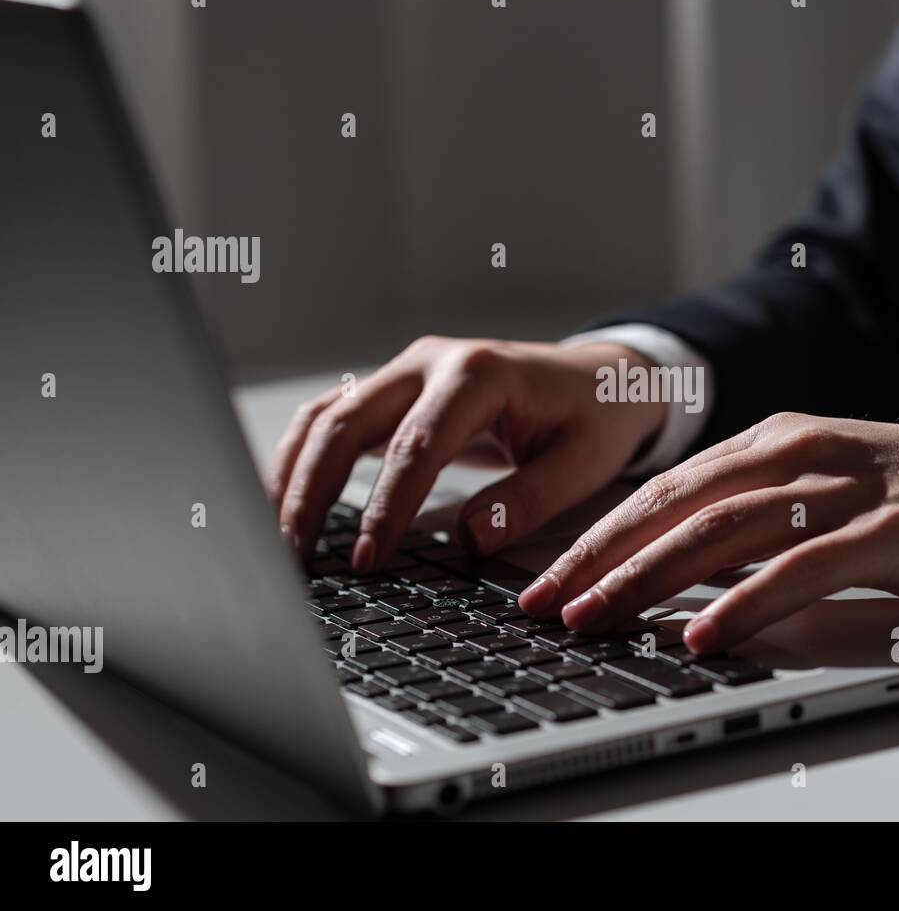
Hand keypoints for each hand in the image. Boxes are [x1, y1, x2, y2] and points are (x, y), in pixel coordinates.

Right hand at [268, 337, 665, 570]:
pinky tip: (287, 504)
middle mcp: (431, 361)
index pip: (416, 445)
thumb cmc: (595, 417)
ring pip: (326, 415)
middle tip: (295, 556)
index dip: (386, 506)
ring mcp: (407, 370)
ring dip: (293, 474)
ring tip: (278, 538)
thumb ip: (528, 501)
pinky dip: (303, 459)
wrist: (598, 379)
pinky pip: (334, 419)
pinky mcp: (396, 390)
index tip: (367, 558)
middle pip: (346, 421)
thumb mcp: (583, 463)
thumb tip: (468, 542)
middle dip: (312, 490)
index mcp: (479, 373)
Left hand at [518, 413, 898, 653]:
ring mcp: (844, 487)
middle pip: (676, 506)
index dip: (598, 535)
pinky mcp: (892, 526)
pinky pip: (801, 567)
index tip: (546, 577)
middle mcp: (798, 452)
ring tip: (596, 620)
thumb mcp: (829, 487)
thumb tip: (686, 568)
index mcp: (776, 440)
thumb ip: (762, 514)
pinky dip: (746, 602)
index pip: (666, 489)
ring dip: (650, 580)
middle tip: (544, 605)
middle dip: (600, 558)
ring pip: (723, 531)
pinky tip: (705, 634)